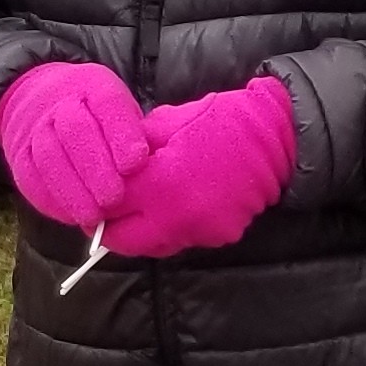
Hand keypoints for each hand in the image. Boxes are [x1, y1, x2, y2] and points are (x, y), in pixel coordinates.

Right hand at [0, 62, 151, 233]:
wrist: (42, 101)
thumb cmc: (97, 116)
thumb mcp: (119, 112)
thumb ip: (133, 136)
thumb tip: (152, 174)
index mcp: (94, 86)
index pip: (107, 103)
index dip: (121, 134)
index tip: (135, 163)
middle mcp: (61, 103)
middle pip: (75, 131)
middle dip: (95, 167)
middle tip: (114, 197)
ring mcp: (36, 128)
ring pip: (50, 157)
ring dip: (73, 190)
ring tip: (94, 215)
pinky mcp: (20, 155)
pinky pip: (31, 178)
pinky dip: (52, 200)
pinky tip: (72, 216)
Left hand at [109, 77, 298, 257]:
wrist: (276, 136)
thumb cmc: (219, 120)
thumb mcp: (165, 124)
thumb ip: (132, 152)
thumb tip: (107, 170)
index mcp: (161, 184)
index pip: (108, 210)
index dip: (93, 206)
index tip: (89, 200)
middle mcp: (178, 217)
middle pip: (123, 241)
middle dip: (110, 228)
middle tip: (107, 212)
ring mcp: (200, 232)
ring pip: (151, 245)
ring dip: (139, 231)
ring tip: (141, 208)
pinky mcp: (218, 238)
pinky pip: (181, 240)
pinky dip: (170, 228)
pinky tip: (175, 206)